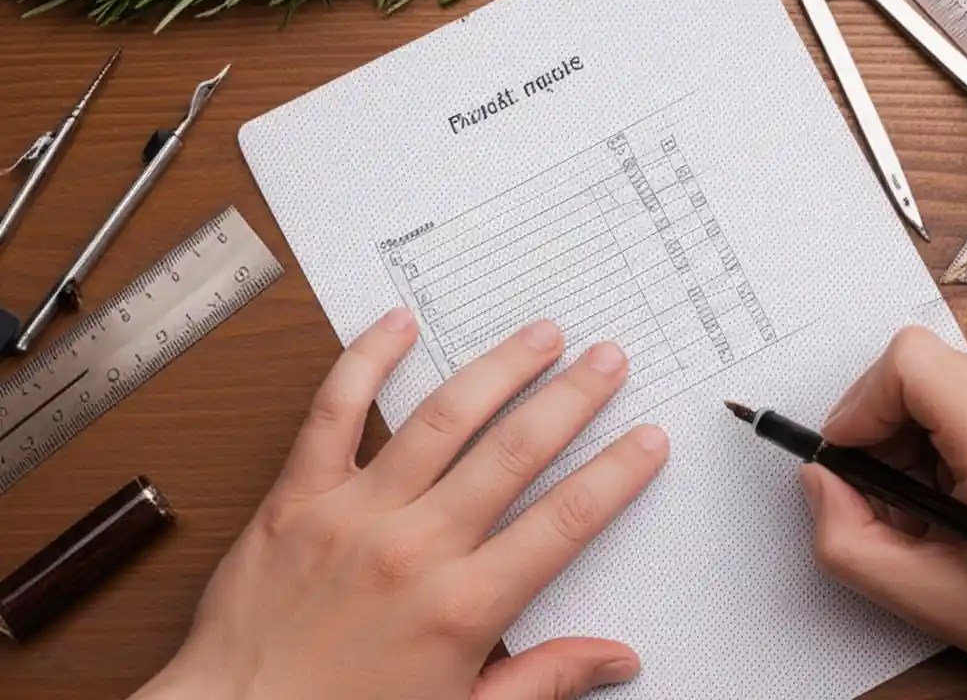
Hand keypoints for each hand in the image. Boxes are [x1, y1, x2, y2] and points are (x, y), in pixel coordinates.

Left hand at [131, 310, 667, 699]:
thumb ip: (543, 681)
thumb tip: (616, 658)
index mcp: (463, 606)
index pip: (565, 521)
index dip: (617, 474)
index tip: (647, 439)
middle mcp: (415, 548)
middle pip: (515, 453)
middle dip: (573, 399)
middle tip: (607, 360)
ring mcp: (355, 513)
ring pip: (442, 420)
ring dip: (500, 370)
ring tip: (540, 335)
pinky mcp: (297, 497)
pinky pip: (335, 411)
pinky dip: (366, 361)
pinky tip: (398, 324)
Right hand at [805, 327, 966, 698]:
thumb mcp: (919, 593)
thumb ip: (843, 536)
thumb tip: (819, 476)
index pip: (909, 362)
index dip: (861, 404)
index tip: (849, 454)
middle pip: (922, 365)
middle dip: (885, 422)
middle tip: (889, 488)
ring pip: (946, 374)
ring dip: (916, 426)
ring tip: (930, 494)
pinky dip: (949, 427)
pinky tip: (961, 484)